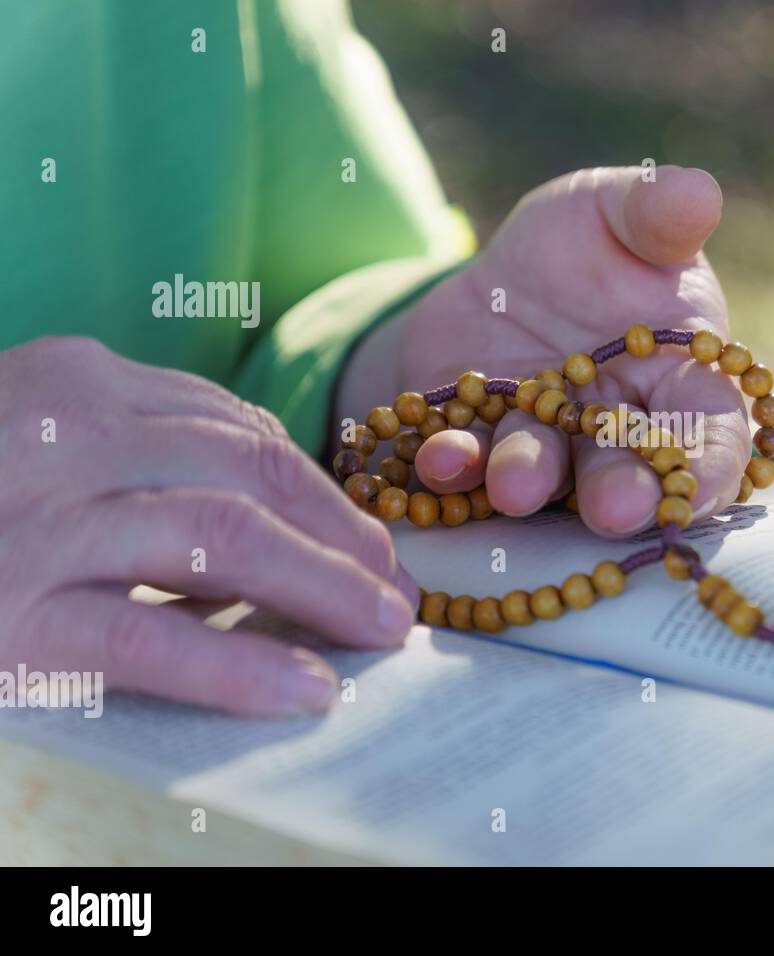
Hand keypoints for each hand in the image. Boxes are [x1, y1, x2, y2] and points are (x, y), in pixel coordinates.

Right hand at [0, 337, 418, 716]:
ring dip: (324, 586)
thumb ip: (139, 466)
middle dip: (344, 535)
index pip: (239, 431)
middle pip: (254, 471)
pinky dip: (239, 665)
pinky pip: (150, 635)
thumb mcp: (41, 451)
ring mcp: (45, 518)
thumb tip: (266, 535)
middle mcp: (75, 433)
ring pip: (226, 535)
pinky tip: (303, 689)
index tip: (372, 545)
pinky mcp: (12, 610)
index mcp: (87, 385)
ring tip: (383, 633)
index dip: (324, 493)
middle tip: (398, 594)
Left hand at [339, 165, 748, 536]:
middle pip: (630, 471)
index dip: (710, 467)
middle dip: (622, 492)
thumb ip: (653, 212)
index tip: (696, 491)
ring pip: (547, 474)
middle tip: (615, 511)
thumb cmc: (583, 247)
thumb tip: (698, 192)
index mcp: (677, 376)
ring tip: (513, 484)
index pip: (712, 433)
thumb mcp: (613, 212)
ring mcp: (548, 448)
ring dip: (532, 479)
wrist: (494, 277)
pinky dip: (455, 464)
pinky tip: (440, 456)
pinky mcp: (479, 447)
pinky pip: (468, 463)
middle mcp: (618, 429)